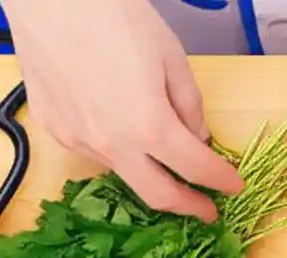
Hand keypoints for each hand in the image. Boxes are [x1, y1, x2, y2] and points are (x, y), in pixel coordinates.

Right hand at [1, 0, 241, 220]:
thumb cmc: (113, 15)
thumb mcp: (171, 57)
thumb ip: (189, 105)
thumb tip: (197, 137)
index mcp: (149, 125)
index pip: (195, 168)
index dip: (219, 180)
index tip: (231, 186)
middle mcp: (112, 144)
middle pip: (157, 195)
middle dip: (187, 206)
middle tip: (203, 209)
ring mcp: (78, 140)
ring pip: (122, 170)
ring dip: (146, 168)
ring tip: (156, 148)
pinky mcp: (55, 129)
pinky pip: (92, 149)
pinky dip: (113, 146)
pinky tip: (115, 120)